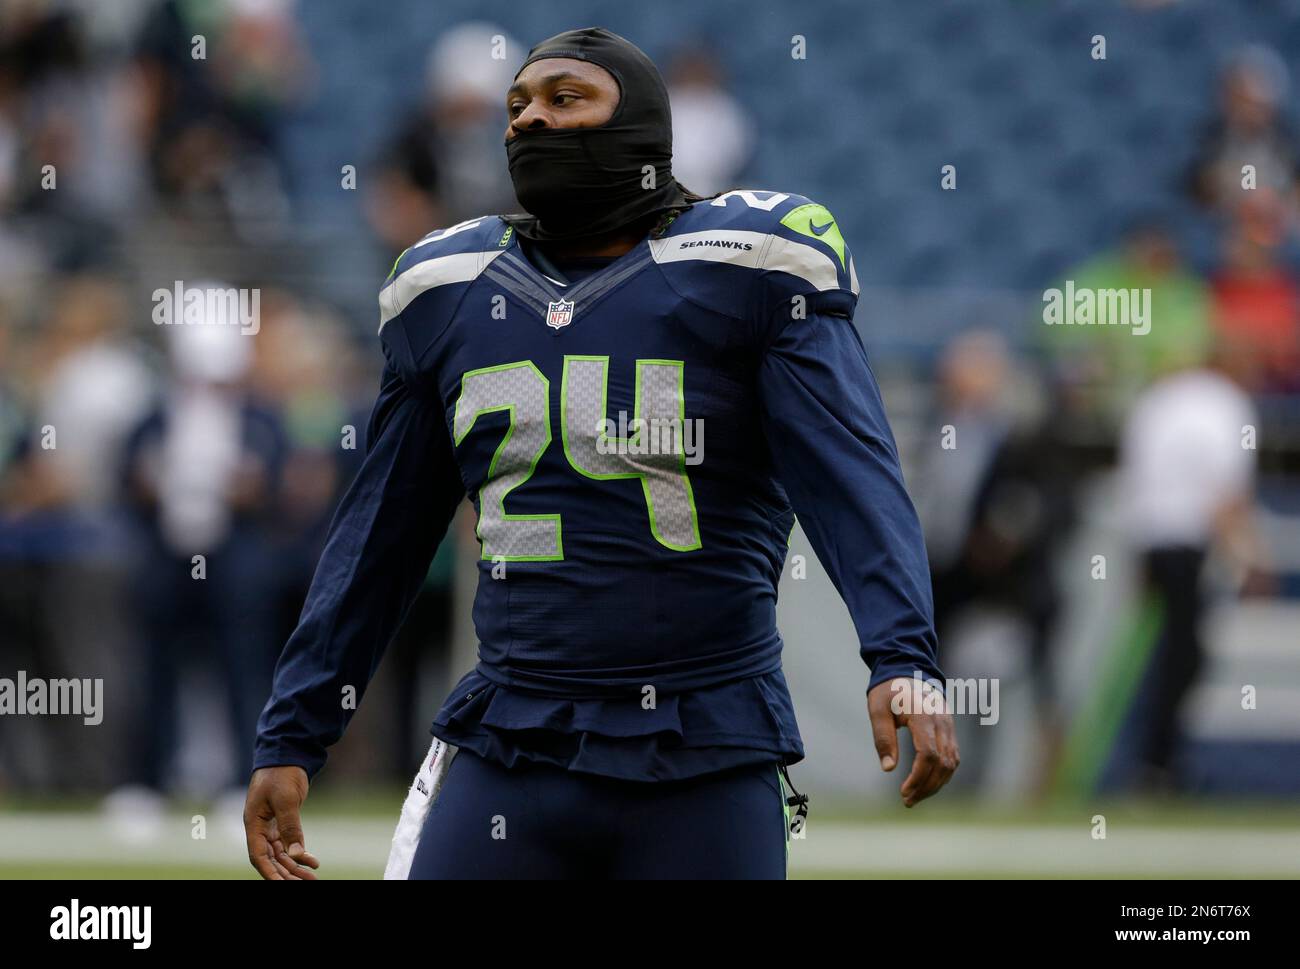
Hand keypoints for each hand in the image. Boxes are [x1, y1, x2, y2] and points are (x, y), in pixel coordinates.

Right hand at [244, 766, 320, 879]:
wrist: (288, 754)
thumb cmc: (282, 774)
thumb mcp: (287, 800)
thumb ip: (290, 828)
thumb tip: (295, 855)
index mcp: (253, 823)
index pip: (258, 855)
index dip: (269, 872)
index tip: (281, 885)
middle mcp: (260, 828)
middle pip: (271, 859)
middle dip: (285, 873)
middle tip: (303, 883)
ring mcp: (271, 825)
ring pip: (281, 854)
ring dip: (295, 866)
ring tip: (311, 877)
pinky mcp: (283, 821)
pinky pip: (289, 843)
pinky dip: (300, 853)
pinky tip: (313, 861)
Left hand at [868, 676, 959, 807]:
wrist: (907, 670)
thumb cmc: (889, 691)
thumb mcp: (877, 710)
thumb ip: (883, 738)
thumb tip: (888, 768)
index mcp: (923, 715)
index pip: (929, 754)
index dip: (918, 777)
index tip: (903, 792)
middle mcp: (941, 722)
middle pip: (942, 763)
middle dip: (926, 786)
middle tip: (907, 801)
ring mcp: (949, 726)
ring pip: (951, 763)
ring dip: (935, 784)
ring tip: (915, 797)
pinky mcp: (950, 730)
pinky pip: (952, 757)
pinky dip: (942, 774)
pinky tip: (927, 784)